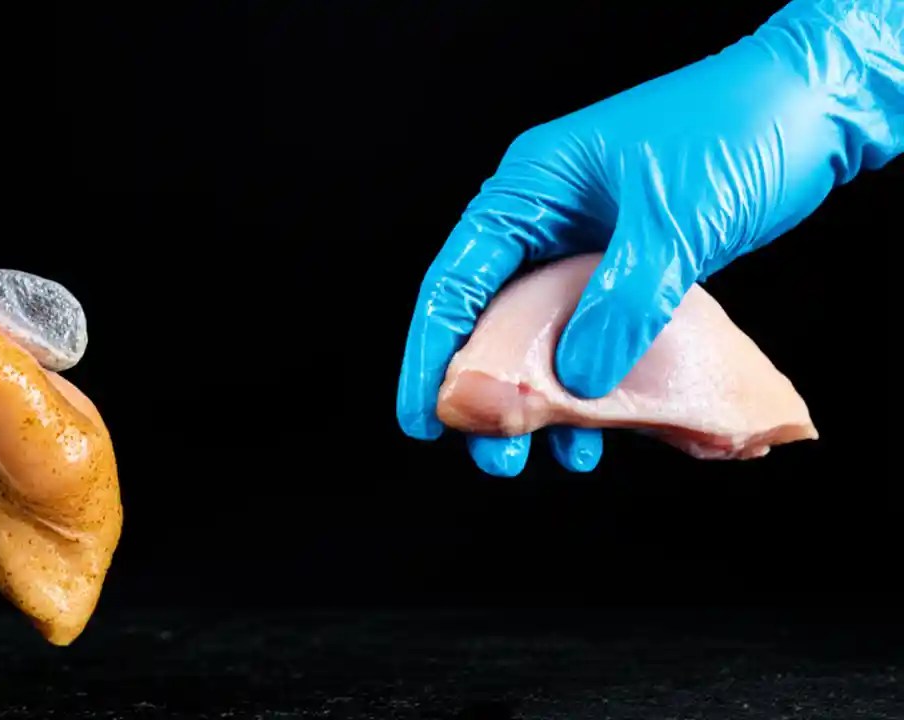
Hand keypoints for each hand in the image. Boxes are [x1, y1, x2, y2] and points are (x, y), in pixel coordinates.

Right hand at [397, 0, 902, 475]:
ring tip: (532, 456)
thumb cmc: (733, 131)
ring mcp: (585, 244)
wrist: (810, 110)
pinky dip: (588, 384)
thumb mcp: (672, 223)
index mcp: (531, 187)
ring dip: (537, 398)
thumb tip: (577, 381)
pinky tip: (592, 429)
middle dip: (483, 389)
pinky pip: (588, 336)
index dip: (431, 350)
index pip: (458, 277)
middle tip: (486, 451)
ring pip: (541, 334)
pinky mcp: (626, 268)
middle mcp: (546, 217)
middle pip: (491, 315)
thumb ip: (621, 304)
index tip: (421, 415)